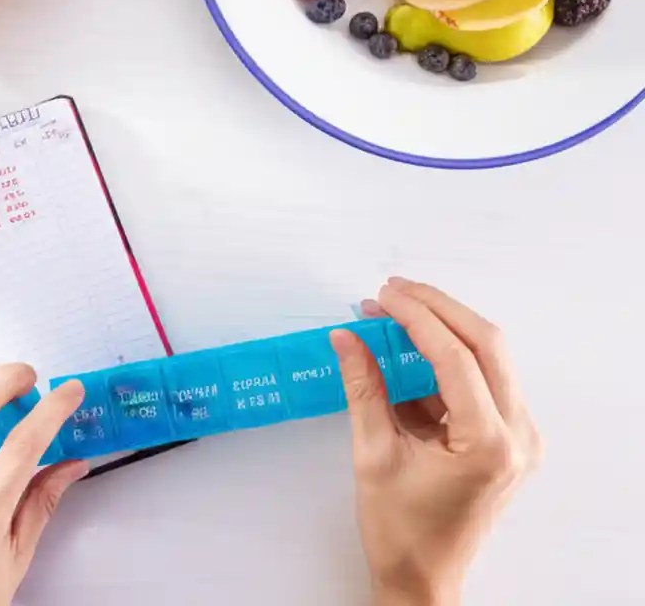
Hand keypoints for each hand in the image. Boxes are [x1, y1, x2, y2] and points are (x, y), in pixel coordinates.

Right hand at [329, 278, 542, 605]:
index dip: (417, 317)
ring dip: (443, 331)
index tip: (383, 296)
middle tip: (392, 290)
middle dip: (438, 309)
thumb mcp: (373, 454)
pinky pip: (481, 382)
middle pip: (487, 345)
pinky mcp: (509, 438)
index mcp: (490, 444)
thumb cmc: (400, 531)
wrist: (423, 577)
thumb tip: (348, 338)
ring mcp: (520, 437)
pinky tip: (406, 352)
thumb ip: (364, 389)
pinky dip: (445, 362)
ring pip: (490, 358)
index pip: (456, 357)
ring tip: (393, 316)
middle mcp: (519, 436)